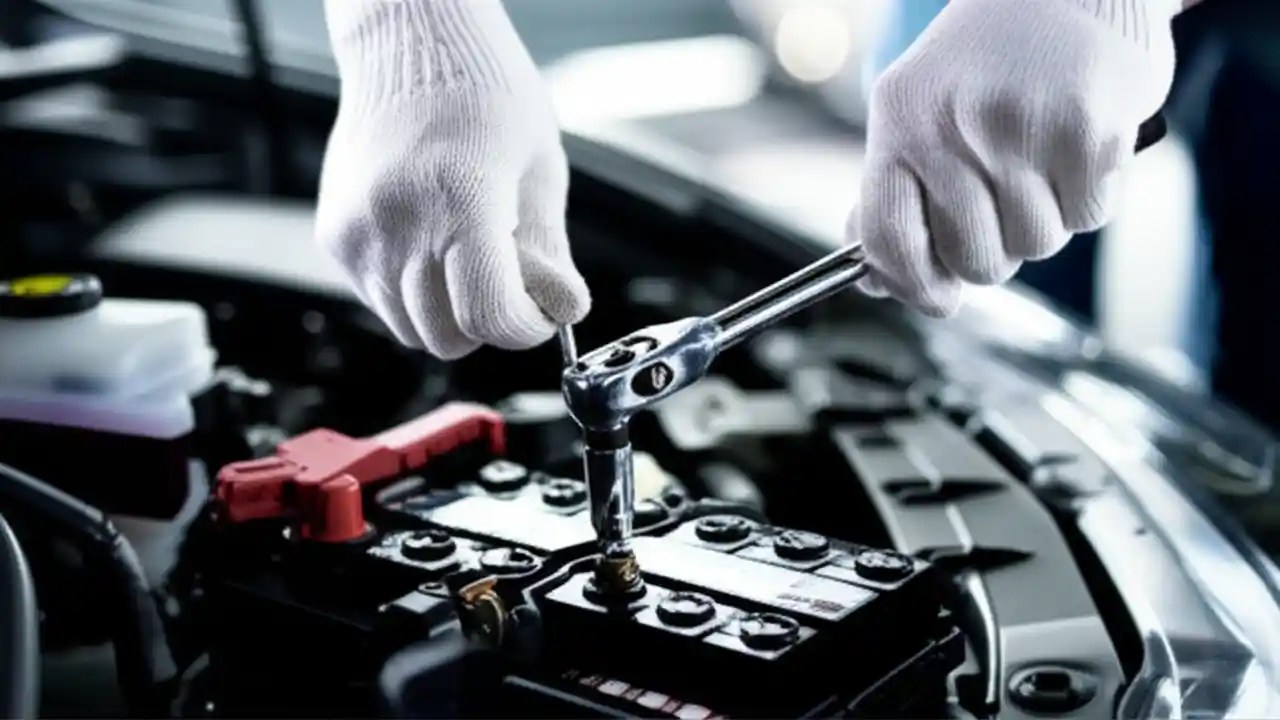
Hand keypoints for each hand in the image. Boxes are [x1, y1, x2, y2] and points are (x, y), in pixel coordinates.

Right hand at [317, 0, 588, 358]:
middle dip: (487, 325)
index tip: (540, 311)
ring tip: (470, 258)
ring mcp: (358, 232)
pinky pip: (380, 301)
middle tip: (508, 284)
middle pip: (446, 337)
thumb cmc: (485, 93)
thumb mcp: (540, 168)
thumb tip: (561, 310)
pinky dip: (413, 293)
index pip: (488, 314)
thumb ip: (549, 250)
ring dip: (447, 314)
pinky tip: (433, 241)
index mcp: (460, 197)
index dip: (526, 327)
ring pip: (409, 328)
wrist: (411, 44)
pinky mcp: (335, 237)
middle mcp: (397, 220)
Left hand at [855, 0, 1178, 315]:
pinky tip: (1077, 150)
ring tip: (1040, 164)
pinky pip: (1089, 217)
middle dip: (993, 252)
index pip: (887, 239)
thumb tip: (877, 281)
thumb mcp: (917, 112)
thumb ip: (892, 195)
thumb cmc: (987, 64)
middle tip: (1003, 207)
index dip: (913, 285)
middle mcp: (954, 126)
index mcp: (901, 122)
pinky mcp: (1090, 132)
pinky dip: (1089, 197)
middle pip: (975, 260)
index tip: (938, 298)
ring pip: (1036, 245)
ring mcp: (1023, 128)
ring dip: (1044, 222)